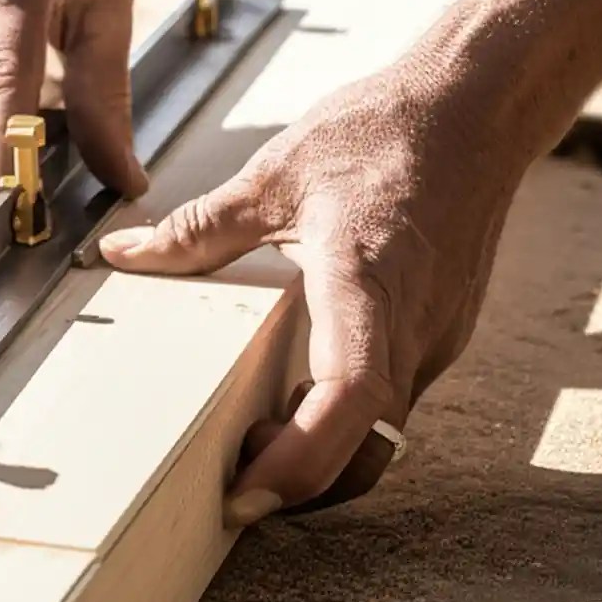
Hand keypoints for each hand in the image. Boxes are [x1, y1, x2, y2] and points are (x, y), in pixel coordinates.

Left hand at [98, 65, 525, 525]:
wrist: (477, 107)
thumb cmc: (384, 131)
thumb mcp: (274, 174)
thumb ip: (196, 229)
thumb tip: (124, 253)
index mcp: (367, 285)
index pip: (347, 400)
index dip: (298, 462)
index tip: (245, 494)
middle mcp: (413, 326)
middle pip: (365, 446)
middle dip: (299, 479)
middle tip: (234, 472)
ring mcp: (436, 336)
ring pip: (383, 435)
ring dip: (322, 453)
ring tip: (258, 432)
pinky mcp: (441, 334)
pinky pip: (394, 403)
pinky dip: (345, 421)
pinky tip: (300, 393)